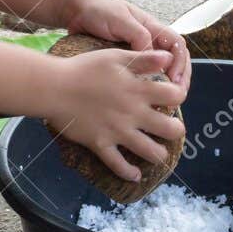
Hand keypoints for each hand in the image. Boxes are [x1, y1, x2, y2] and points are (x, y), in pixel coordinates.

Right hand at [44, 49, 186, 182]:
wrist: (54, 87)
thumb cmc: (84, 68)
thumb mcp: (116, 57)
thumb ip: (145, 59)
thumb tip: (170, 59)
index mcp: (138, 90)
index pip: (175, 96)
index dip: (178, 96)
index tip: (171, 97)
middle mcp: (133, 113)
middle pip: (171, 129)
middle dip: (175, 130)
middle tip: (169, 128)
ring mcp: (118, 131)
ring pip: (150, 151)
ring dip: (159, 154)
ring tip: (158, 152)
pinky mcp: (101, 144)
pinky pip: (118, 165)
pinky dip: (129, 173)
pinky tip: (135, 174)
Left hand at [61, 0, 191, 93]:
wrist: (74, 10)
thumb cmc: (98, 9)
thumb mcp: (120, 19)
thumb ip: (139, 36)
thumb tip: (154, 58)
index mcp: (151, 28)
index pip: (176, 45)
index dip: (181, 62)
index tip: (174, 79)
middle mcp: (148, 41)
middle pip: (174, 61)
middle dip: (179, 78)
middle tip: (176, 96)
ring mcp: (136, 53)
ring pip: (159, 71)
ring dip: (165, 86)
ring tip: (164, 103)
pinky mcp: (124, 63)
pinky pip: (141, 76)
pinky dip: (146, 89)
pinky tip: (144, 101)